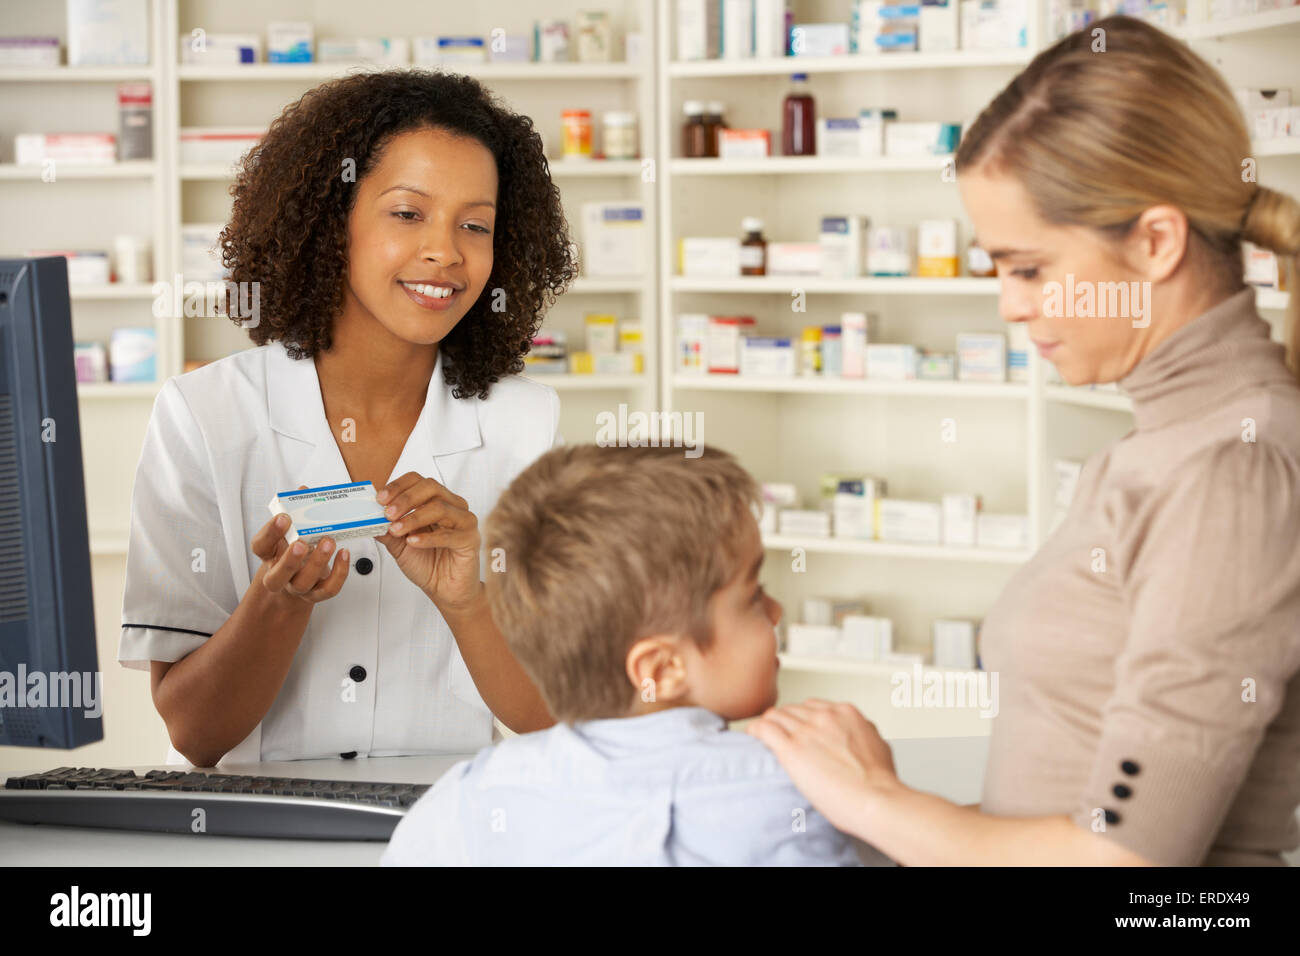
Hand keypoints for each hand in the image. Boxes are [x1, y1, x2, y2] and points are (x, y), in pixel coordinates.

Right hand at [251, 485, 349, 604]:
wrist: (298, 578)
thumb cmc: (294, 550)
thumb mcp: (291, 531)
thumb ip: (296, 510)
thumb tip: (303, 491)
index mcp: (269, 555)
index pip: (260, 546)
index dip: (270, 533)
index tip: (283, 517)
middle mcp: (280, 575)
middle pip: (277, 576)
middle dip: (289, 560)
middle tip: (302, 543)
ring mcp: (298, 587)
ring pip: (303, 582)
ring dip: (318, 562)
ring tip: (329, 541)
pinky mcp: (317, 593)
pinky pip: (328, 588)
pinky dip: (339, 572)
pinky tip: (344, 554)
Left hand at [374, 472, 481, 612]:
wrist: (445, 591)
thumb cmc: (429, 565)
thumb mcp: (399, 545)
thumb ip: (387, 529)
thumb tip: (369, 516)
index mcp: (436, 501)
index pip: (418, 481)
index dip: (398, 487)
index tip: (381, 500)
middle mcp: (452, 507)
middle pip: (431, 488)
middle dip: (405, 499)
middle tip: (388, 513)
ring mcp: (464, 521)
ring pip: (440, 507)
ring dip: (414, 518)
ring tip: (397, 530)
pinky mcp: (470, 539)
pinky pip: (449, 534)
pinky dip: (428, 538)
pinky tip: (413, 542)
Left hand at [744, 699, 900, 837]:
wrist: (876, 799)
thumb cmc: (880, 782)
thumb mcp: (878, 744)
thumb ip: (861, 733)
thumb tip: (854, 736)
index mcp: (845, 712)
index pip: (811, 706)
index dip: (801, 718)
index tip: (796, 728)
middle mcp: (824, 716)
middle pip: (791, 709)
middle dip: (783, 722)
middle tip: (778, 734)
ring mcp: (807, 731)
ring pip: (775, 715)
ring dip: (767, 724)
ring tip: (761, 735)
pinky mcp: (792, 749)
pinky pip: (763, 729)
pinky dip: (755, 730)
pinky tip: (752, 735)